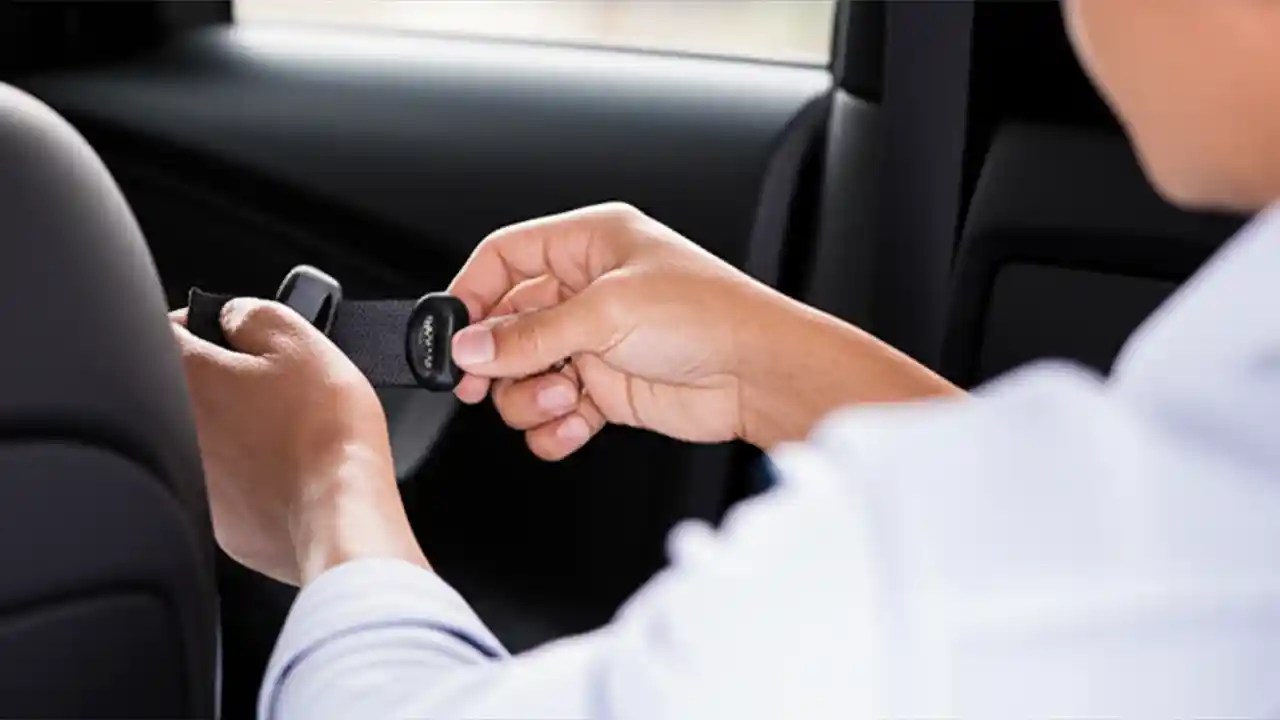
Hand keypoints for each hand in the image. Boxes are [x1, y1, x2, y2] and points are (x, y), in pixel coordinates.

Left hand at [171, 300, 426, 584]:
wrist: (341, 511)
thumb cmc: (324, 429)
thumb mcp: (299, 340)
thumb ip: (252, 313)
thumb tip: (232, 317)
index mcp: (186, 377)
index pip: (164, 329)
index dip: (202, 322)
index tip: (231, 331)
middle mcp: (175, 430)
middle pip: (187, 387)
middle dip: (224, 379)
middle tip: (273, 383)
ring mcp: (191, 480)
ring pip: (208, 438)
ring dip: (238, 428)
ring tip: (287, 431)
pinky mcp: (216, 518)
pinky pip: (228, 484)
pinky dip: (251, 474)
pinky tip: (288, 470)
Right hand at [447, 203, 960, 458]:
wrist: (759, 374)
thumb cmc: (707, 316)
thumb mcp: (606, 312)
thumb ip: (530, 335)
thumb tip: (472, 348)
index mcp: (589, 245)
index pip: (505, 256)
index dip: (472, 292)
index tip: (452, 333)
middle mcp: (588, 291)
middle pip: (508, 324)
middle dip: (497, 359)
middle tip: (483, 384)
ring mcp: (596, 342)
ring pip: (525, 375)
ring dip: (531, 397)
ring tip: (562, 400)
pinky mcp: (608, 389)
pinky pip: (556, 412)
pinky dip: (556, 427)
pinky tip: (576, 425)